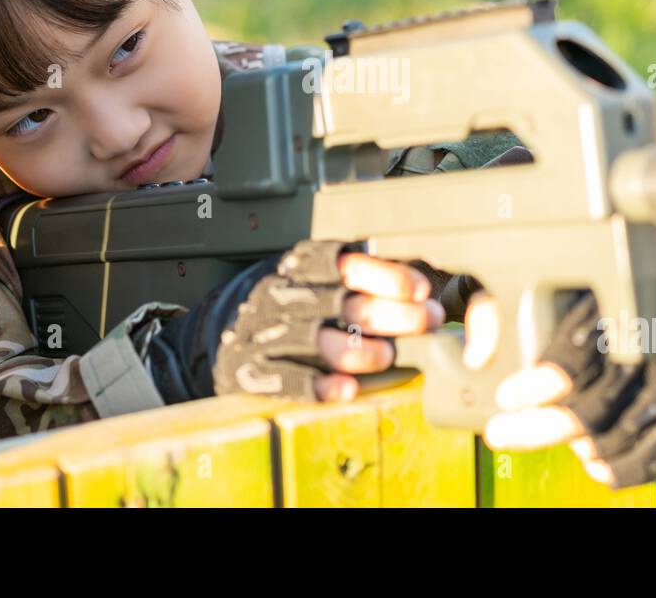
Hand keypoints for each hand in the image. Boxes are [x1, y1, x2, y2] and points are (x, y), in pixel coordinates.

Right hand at [211, 240, 443, 401]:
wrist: (229, 328)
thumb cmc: (290, 301)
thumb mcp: (315, 275)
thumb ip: (358, 275)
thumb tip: (418, 286)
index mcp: (302, 269)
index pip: (348, 266)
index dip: (389, 276)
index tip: (421, 289)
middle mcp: (287, 297)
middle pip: (348, 305)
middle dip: (396, 316)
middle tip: (427, 321)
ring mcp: (271, 334)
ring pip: (322, 343)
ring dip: (363, 351)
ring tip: (387, 355)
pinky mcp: (258, 371)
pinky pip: (293, 381)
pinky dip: (323, 387)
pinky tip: (349, 388)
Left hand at [465, 287, 655, 488]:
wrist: (641, 295)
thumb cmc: (575, 295)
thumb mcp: (528, 285)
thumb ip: (497, 313)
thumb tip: (478, 357)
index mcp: (612, 301)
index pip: (582, 347)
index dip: (543, 380)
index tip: (507, 397)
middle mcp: (650, 339)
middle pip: (603, 396)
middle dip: (548, 425)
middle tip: (502, 433)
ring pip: (631, 428)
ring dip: (586, 446)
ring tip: (552, 439)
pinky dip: (629, 467)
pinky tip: (596, 466)